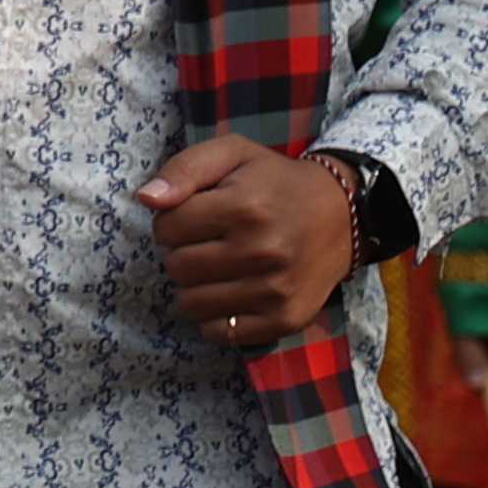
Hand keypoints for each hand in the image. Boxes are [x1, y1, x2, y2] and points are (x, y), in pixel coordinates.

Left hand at [142, 135, 354, 349]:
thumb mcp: (231, 154)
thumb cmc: (275, 181)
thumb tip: (146, 200)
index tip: (192, 217)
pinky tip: (229, 293)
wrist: (341, 213)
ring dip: (193, 287)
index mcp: (244, 207)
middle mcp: (261, 251)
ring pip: (191, 304)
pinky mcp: (285, 319)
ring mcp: (275, 290)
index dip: (170, 222)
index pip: (166, 229)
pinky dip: (213, 317)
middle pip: (176, 268)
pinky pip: (219, 333)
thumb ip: (183, 169)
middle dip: (181, 253)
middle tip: (206, 242)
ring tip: (216, 267)